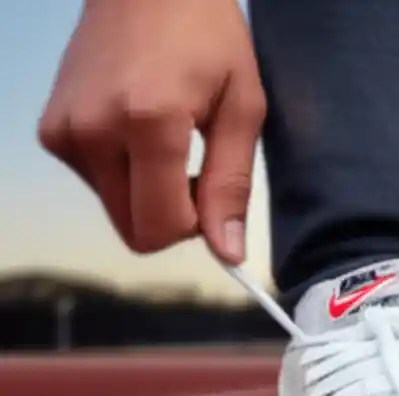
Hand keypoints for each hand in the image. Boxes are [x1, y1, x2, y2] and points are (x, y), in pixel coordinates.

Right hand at [38, 0, 265, 263]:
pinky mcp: (52, 131)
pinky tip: (138, 129)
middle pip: (134, 230)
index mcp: (147, 123)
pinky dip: (124, 173)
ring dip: (148, 193)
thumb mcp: (242, 107)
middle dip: (173, 216)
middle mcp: (94, 131)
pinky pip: (97, 183)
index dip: (196, 228)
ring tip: (169, 139)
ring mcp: (64, 131)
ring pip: (116, 211)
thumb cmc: (207, 37)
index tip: (212, 194)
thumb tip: (228, 252)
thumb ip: (231, 185)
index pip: (160, 228)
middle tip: (196, 167)